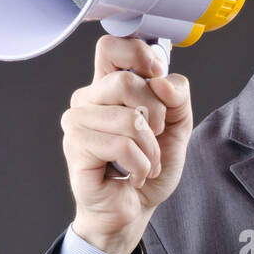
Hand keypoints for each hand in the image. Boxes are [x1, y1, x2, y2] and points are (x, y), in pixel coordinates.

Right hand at [61, 35, 192, 253]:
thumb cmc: (147, 166)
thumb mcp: (177, 126)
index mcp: (108, 85)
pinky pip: (121, 144)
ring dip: (151, 148)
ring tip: (147, 162)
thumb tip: (162, 81)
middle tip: (156, 136)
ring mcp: (77, 122)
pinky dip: (141, 164)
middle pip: (124, 81)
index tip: (157, 75)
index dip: (140, 55)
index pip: (112, 46)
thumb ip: (178, 96)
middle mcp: (88, 99)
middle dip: (156, 113)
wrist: (135, 207)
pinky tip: (136, 175)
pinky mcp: (75, 147)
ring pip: (128, 117)